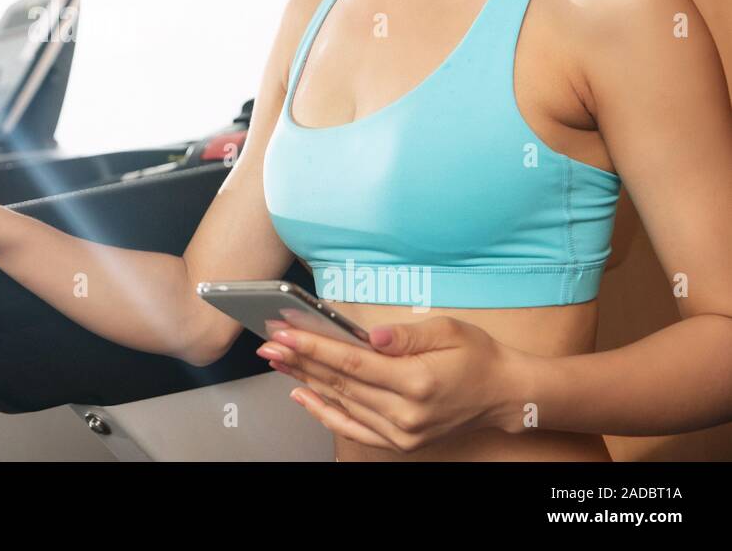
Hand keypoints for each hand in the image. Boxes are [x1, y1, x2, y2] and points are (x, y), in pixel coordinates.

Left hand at [257, 316, 526, 452]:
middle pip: (340, 383)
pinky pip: (353, 428)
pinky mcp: (400, 441)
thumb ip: (408, 334)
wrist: (504, 394)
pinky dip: (324, 412)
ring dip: (305, 380)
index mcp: (417, 381)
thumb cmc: (476, 356)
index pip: (352, 363)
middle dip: (299, 360)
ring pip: (342, 403)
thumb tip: (373, 334)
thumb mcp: (449, 331)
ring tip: (278, 360)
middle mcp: (406, 412)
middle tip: (268, 343)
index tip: (284, 333)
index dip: (314, 347)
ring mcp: (402, 432)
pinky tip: (302, 394)